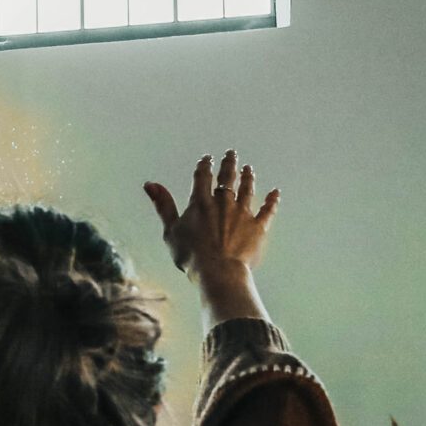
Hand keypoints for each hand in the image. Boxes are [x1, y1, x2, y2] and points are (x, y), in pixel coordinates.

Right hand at [144, 151, 276, 326]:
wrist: (219, 271)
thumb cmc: (191, 255)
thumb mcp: (171, 230)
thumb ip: (163, 205)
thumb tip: (150, 184)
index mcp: (201, 202)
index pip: (203, 177)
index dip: (205, 165)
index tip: (207, 158)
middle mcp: (223, 203)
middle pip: (227, 178)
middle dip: (229, 164)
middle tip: (231, 153)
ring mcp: (242, 214)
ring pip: (247, 190)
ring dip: (248, 178)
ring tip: (249, 169)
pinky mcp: (258, 227)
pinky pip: (267, 211)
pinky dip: (272, 201)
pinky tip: (275, 193)